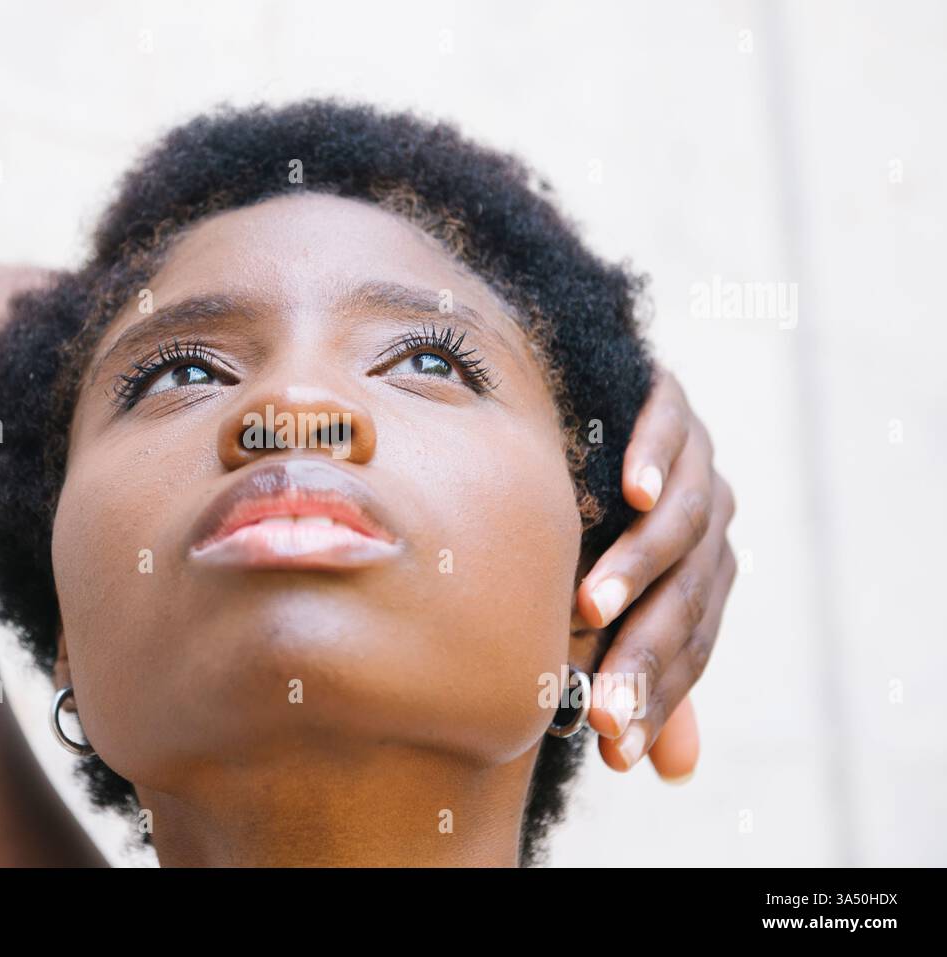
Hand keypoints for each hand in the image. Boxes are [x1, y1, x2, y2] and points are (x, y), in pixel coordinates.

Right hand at [576, 367, 736, 781]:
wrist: (593, 403)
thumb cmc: (592, 517)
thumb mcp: (611, 598)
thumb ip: (641, 666)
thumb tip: (673, 772)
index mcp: (704, 574)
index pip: (689, 647)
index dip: (655, 700)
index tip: (612, 750)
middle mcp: (713, 523)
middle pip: (685, 598)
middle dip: (639, 659)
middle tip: (601, 710)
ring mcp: (698, 461)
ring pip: (680, 523)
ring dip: (636, 568)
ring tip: (591, 607)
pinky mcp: (673, 401)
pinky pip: (671, 433)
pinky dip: (655, 460)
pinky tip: (632, 491)